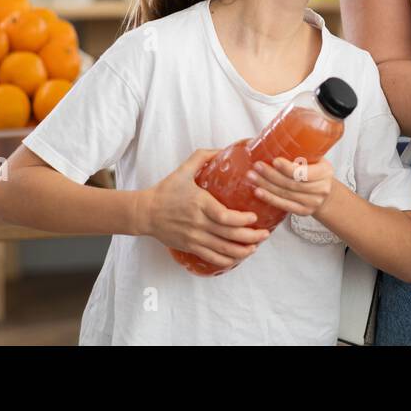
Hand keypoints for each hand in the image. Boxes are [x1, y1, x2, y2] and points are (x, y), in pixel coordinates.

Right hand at [137, 149, 269, 268]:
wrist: (145, 212)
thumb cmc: (165, 190)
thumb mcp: (183, 170)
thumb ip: (202, 157)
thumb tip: (222, 149)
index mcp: (199, 203)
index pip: (225, 217)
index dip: (243, 220)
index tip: (254, 217)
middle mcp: (198, 222)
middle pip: (229, 235)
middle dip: (251, 237)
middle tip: (265, 234)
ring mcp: (194, 237)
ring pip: (223, 250)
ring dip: (242, 251)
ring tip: (255, 247)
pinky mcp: (190, 246)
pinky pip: (212, 258)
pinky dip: (227, 261)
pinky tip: (237, 258)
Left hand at [248, 157, 334, 218]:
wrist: (322, 189)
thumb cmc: (313, 168)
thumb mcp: (313, 157)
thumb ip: (298, 151)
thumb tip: (267, 140)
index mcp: (325, 172)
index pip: (306, 173)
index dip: (289, 168)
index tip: (275, 160)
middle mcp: (321, 189)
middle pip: (292, 184)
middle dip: (271, 175)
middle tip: (257, 166)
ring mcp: (313, 203)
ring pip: (286, 195)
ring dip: (266, 186)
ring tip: (252, 177)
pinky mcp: (303, 212)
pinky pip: (284, 206)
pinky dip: (270, 198)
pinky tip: (258, 192)